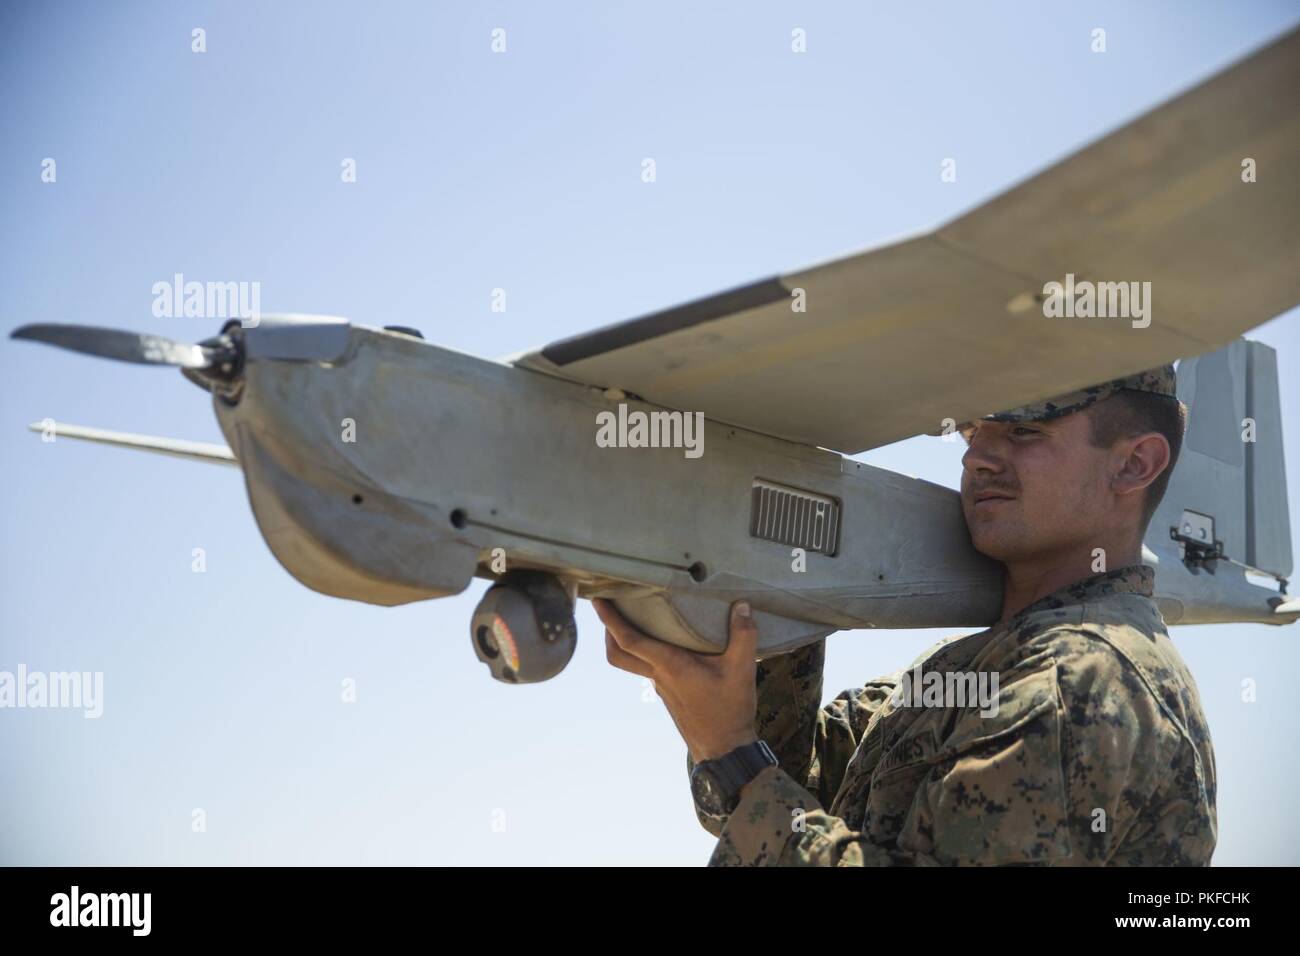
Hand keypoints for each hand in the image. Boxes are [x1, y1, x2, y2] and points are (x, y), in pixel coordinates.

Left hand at [596, 597, 759, 762]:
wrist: (724, 749)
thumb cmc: (729, 710)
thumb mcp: (742, 669)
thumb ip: (743, 635)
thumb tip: (742, 606)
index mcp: (669, 666)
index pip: (629, 641)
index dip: (610, 620)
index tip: (597, 601)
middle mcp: (659, 675)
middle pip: (618, 654)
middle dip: (608, 629)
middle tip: (609, 606)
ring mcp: (661, 686)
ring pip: (630, 662)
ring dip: (623, 641)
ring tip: (633, 617)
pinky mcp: (669, 693)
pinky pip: (647, 668)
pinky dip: (644, 652)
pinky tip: (663, 642)